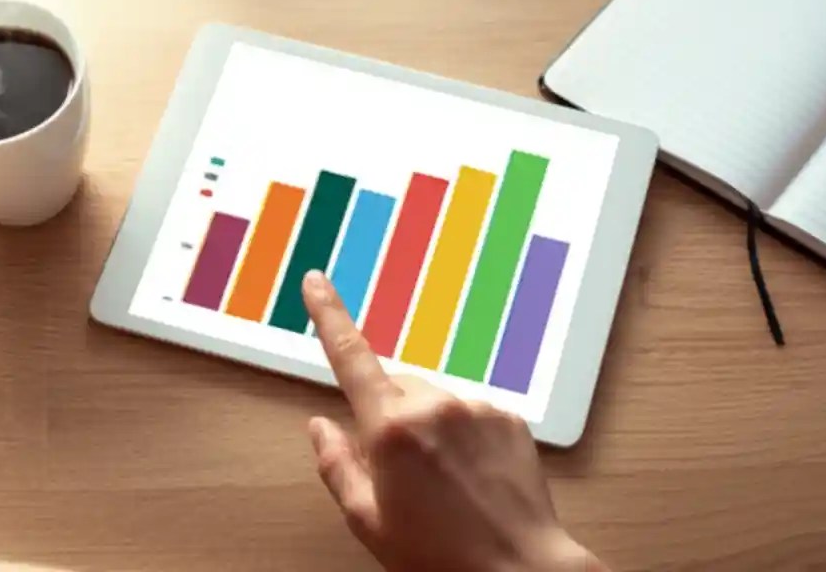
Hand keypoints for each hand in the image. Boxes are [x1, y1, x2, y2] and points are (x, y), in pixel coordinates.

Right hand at [302, 270, 606, 571]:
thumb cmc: (440, 557)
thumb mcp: (368, 521)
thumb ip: (337, 466)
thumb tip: (320, 427)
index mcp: (390, 428)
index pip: (350, 357)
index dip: (328, 315)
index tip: (316, 282)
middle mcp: (435, 406)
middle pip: (396, 389)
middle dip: (389, 416)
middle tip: (400, 474)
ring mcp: (477, 409)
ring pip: (436, 403)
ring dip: (430, 428)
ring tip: (444, 485)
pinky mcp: (510, 417)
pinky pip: (472, 415)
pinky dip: (466, 437)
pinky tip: (472, 479)